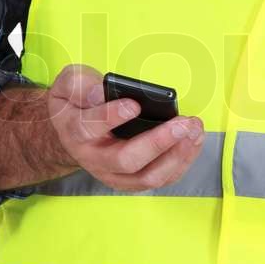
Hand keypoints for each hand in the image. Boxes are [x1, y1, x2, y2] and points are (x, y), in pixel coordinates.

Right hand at [47, 64, 204, 192]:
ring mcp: (115, 174)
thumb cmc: (77, 105)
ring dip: (176, 156)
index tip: (134, 105)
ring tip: (194, 131)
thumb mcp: (69, 85)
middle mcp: (95, 159)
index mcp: (75, 132)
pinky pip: (161, 178)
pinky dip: (181, 162)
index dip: (112, 117)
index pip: (89, 128)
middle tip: (181, 125)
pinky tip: (194, 140)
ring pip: (147, 176)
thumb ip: (81, 84)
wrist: (72, 134)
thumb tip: (101, 91)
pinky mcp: (134, 179)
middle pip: (126, 160)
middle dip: (157, 143)